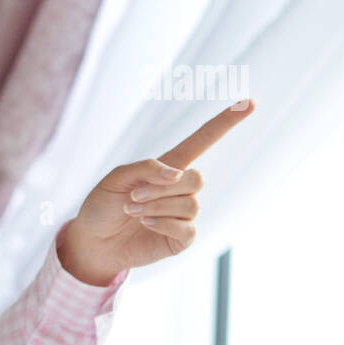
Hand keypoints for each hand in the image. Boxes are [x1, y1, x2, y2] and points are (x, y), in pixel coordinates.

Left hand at [59, 100, 256, 284]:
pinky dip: (163, 224)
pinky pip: (187, 228)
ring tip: (132, 211)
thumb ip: (146, 168)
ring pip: (190, 204)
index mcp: (168, 167)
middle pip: (196, 179)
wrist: (93, 241)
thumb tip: (178, 174)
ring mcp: (183, 214)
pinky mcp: (181, 238)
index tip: (250, 103)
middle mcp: (180, 189)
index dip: (225, 122)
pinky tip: (145, 223)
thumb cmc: (102, 206)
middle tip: (132, 198)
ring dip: (157, 206)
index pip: (203, 141)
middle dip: (162, 188)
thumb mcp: (116, 178)